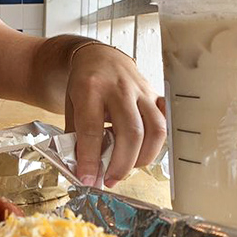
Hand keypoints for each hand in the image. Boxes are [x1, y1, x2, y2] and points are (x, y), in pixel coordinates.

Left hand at [64, 45, 165, 185]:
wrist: (99, 57)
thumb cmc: (84, 85)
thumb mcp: (71, 106)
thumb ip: (76, 136)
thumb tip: (84, 171)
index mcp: (90, 88)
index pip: (92, 130)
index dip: (90, 160)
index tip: (88, 180)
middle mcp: (119, 88)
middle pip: (130, 132)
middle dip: (121, 164)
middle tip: (110, 180)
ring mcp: (141, 90)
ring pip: (155, 129)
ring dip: (143, 157)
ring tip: (127, 169)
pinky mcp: (155, 94)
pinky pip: (166, 120)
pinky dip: (160, 141)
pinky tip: (145, 150)